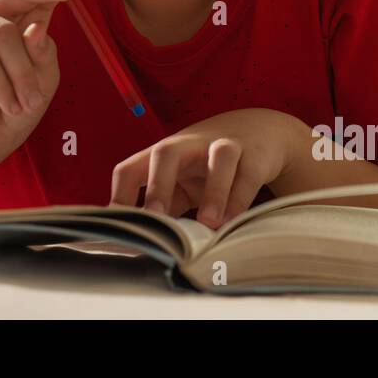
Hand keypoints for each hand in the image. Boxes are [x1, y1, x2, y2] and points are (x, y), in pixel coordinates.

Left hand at [109, 108, 306, 228]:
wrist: (258, 132)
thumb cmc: (208, 165)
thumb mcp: (182, 182)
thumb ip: (164, 207)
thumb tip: (137, 246)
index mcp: (163, 155)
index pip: (129, 169)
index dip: (119, 198)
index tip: (118, 231)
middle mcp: (189, 145)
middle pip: (166, 153)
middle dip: (157, 185)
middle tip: (154, 217)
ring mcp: (224, 145)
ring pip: (218, 157)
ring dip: (213, 192)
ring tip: (208, 224)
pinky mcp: (254, 155)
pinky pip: (247, 174)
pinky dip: (239, 198)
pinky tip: (232, 222)